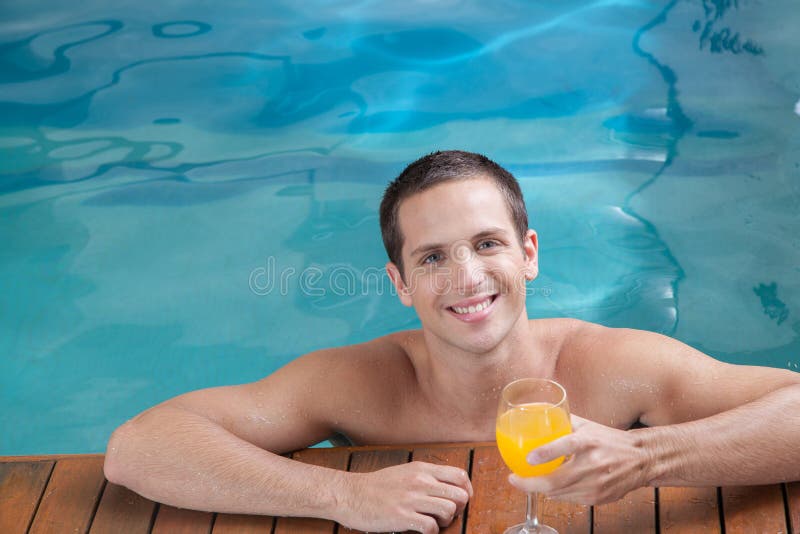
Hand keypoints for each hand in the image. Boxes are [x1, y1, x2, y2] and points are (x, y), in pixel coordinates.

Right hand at [336, 460, 472, 533]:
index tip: (460, 500)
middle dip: (459, 509)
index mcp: (422, 469)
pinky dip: (431, 531)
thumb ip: (426, 477)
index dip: (466, 490)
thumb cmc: (377, 486)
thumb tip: (446, 487)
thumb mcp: (405, 472)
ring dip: (446, 521)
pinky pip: (431, 526)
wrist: (351, 494)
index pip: (460, 475)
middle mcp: (420, 481)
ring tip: (434, 523)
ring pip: (449, 510)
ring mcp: (411, 499)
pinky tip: (422, 529)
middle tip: (447, 514)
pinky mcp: (402, 516)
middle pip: (460, 495)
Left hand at [508, 415, 651, 504]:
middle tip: (514, 479)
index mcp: (589, 441)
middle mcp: (593, 464)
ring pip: (559, 493)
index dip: (545, 454)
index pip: (565, 446)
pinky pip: (569, 499)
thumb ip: (563, 422)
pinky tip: (551, 487)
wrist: (643, 459)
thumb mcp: (588, 426)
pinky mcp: (599, 498)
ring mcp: (596, 484)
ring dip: (540, 489)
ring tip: (528, 482)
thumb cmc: (611, 440)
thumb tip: (537, 415)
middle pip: (556, 481)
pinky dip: (557, 494)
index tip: (527, 458)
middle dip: (529, 484)